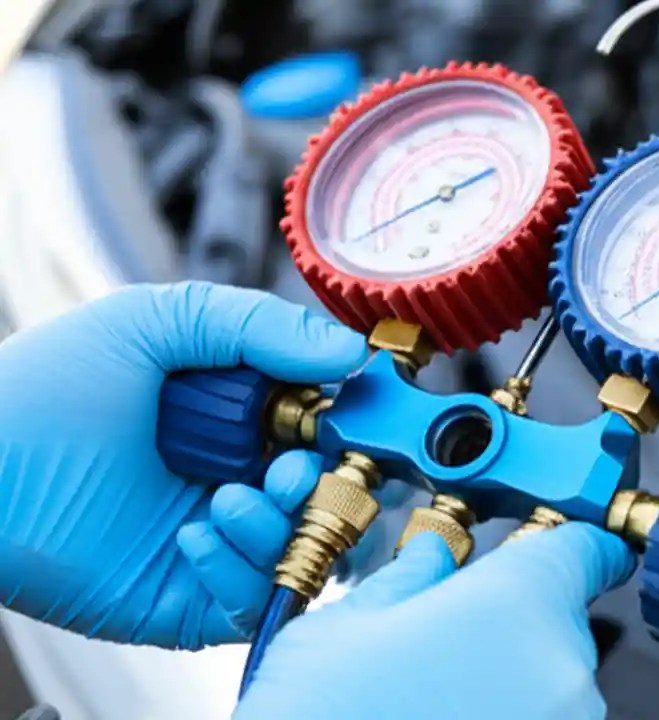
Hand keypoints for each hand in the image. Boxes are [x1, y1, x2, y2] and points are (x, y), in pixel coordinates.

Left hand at [0, 282, 366, 648]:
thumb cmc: (42, 390)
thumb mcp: (154, 321)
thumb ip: (256, 324)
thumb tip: (349, 351)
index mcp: (236, 417)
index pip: (324, 428)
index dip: (345, 426)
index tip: (351, 416)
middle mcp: (234, 477)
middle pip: (329, 493)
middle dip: (323, 483)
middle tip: (291, 468)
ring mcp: (217, 540)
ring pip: (302, 549)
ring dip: (281, 526)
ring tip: (231, 501)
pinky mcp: (189, 598)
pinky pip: (251, 600)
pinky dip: (239, 569)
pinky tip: (194, 534)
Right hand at [235, 523, 634, 719]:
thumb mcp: (342, 630)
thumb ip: (407, 582)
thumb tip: (431, 560)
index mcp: (516, 603)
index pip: (584, 551)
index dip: (564, 547)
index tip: (554, 552)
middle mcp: (562, 668)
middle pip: (557, 622)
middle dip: (509, 627)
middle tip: (444, 646)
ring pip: (552, 686)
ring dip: (509, 686)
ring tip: (434, 704)